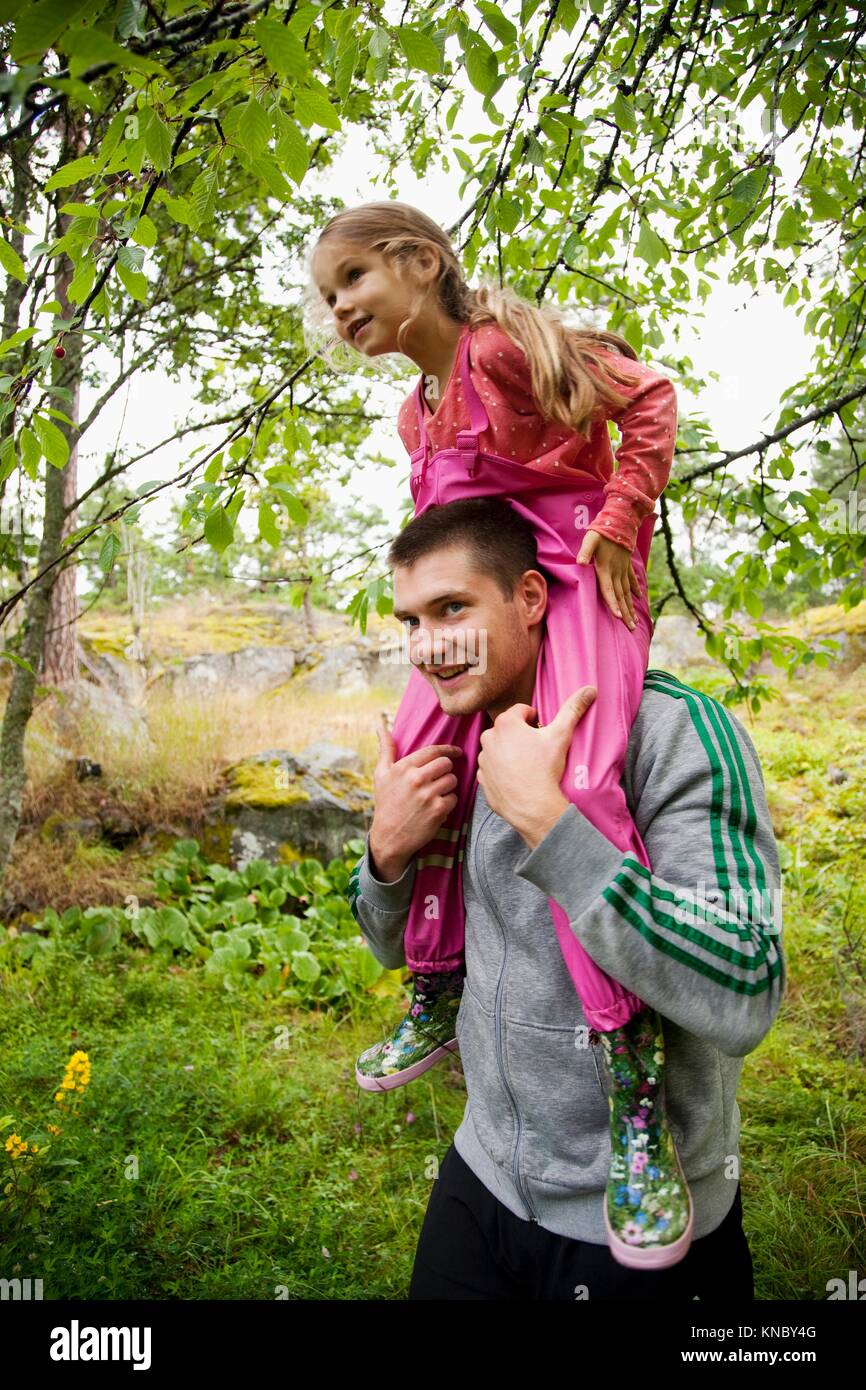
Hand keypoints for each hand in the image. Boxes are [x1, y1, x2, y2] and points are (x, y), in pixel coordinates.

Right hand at [368, 717, 463, 881]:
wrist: (389, 837)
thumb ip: (385, 750)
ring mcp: (428, 795)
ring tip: (434, 796)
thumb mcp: (381, 775)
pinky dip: (448, 803)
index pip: (433, 751)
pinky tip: (436, 809)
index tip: (456, 752)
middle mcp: (416, 779)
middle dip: (445, 771)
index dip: (448, 750)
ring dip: (447, 787)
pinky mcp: (438, 810)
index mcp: (404, 767)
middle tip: (439, 780)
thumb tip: (380, 727)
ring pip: (452, 780)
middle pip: (446, 764)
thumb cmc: (385, 803)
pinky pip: (454, 798)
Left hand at [477, 687, 596, 849]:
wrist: (533, 806)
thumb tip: (589, 689)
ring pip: (497, 749)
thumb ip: (573, 709)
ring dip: (508, 752)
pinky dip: (501, 771)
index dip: (534, 719)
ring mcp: (483, 760)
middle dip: (519, 735)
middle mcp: (488, 739)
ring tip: (527, 765)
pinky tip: (517, 778)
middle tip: (536, 749)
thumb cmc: (545, 768)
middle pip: (507, 729)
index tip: (541, 731)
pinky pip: (492, 769)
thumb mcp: (561, 735)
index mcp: (505, 724)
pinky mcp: (483, 779)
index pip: (520, 710)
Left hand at [576, 529, 640, 629]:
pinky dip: (635, 589)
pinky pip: (631, 580)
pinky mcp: (626, 564)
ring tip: (635, 621)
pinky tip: (639, 598)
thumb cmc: (602, 530)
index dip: (613, 603)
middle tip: (631, 628)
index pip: (609, 590)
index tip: (618, 617)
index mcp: (605, 569)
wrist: (620, 519)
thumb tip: (579, 563)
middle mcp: (616, 572)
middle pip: (620, 596)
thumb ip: (585, 552)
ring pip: (627, 592)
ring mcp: (623, 569)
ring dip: (631, 607)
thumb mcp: (590, 539)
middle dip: (625, 613)